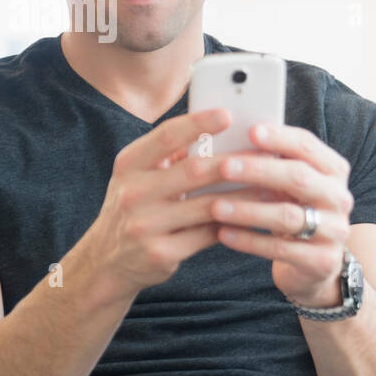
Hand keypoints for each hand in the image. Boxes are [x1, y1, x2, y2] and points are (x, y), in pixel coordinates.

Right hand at [82, 108, 267, 299]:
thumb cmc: (135, 208)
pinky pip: (207, 235)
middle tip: (266, 154)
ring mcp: (145, 226)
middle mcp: (133, 193)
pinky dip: (233, 224)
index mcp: (129, 165)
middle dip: (234, 161)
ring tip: (269, 185)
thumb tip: (219, 131)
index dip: (198, 123)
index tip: (228, 114)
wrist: (106, 261)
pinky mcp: (161, 254)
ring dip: (243, 196)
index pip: (166, 136)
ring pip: (207, 206)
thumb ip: (171, 156)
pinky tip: (253, 216)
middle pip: (193, 170)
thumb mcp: (139, 176)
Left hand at [210, 124, 354, 307]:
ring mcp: (334, 230)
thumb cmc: (293, 210)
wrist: (316, 262)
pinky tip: (223, 234)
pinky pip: (281, 250)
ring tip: (215, 207)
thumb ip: (272, 163)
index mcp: (333, 170)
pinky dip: (249, 241)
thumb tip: (229, 138)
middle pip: (299, 178)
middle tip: (224, 167)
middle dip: (259, 170)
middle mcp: (339, 198)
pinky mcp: (322, 261)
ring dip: (248, 210)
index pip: (307, 146)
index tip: (249, 130)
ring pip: (288, 216)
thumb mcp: (290, 185)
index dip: (279, 137)